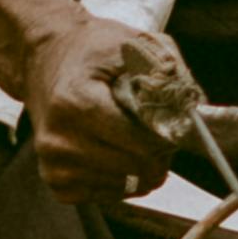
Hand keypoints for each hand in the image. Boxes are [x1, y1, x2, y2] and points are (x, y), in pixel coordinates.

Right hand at [21, 4, 202, 205]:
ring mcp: (53, 163)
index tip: (172, 123)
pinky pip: (106, 196)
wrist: (44, 59)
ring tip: (134, 140)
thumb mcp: (133, 42)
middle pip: (134, 167)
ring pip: (124, 185)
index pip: (138, 142)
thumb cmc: (93, 51)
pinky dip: (120, 180)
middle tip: (158, 135)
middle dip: (157, 155)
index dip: (167, 137)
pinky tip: (115, 154)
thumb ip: (167, 68)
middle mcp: (58, 138)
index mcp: (75, 102)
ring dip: (140, 169)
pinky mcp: (55, 182)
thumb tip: (194, 109)